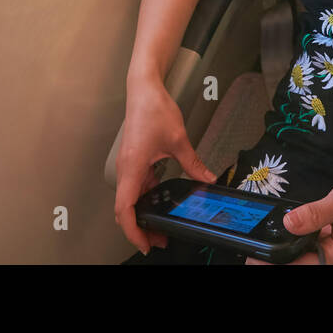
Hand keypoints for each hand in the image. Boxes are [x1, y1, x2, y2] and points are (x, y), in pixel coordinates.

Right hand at [114, 80, 218, 254]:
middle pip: (125, 208)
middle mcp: (126, 169)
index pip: (125, 209)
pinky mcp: (133, 160)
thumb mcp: (178, 140)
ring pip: (130, 198)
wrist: (144, 89)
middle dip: (140, 227)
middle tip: (159, 239)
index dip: (132, 231)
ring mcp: (128, 165)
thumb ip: (193, 163)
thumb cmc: (153, 108)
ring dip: (143, 213)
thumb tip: (207, 179)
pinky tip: (161, 200)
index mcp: (132, 167)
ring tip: (161, 224)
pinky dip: (146, 198)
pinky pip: (136, 186)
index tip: (145, 243)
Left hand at [244, 173, 332, 264]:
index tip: (253, 260)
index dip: (275, 262)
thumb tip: (287, 223)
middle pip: (306, 263)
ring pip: (314, 255)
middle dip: (283, 255)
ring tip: (273, 241)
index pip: (300, 265)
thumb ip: (313, 213)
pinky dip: (311, 241)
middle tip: (256, 250)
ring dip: (296, 248)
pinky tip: (300, 229)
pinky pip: (325, 248)